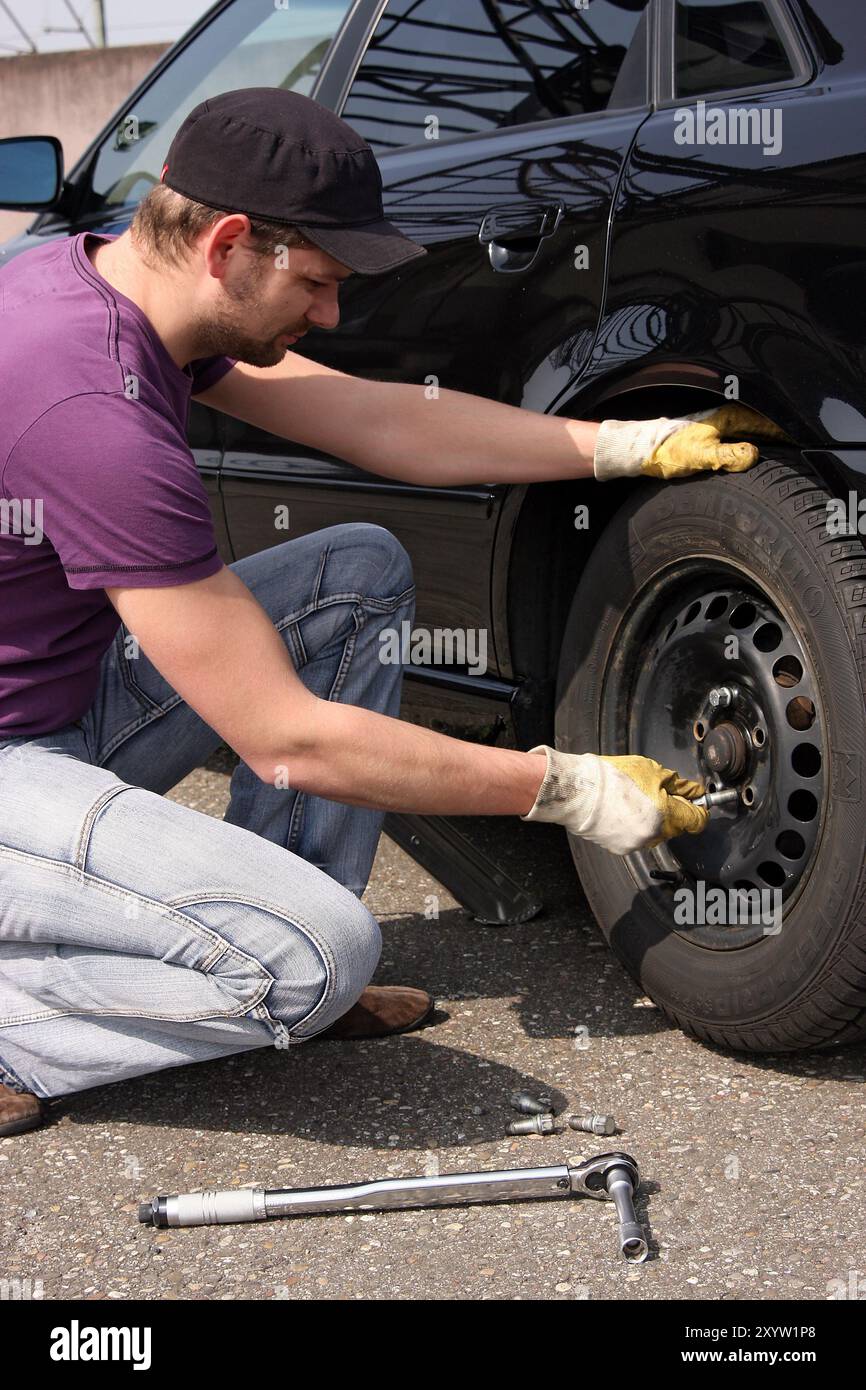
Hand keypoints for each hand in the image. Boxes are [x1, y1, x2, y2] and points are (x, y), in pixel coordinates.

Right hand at [520, 746, 708, 855]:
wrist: (577, 791)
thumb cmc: (611, 777)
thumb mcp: (651, 771)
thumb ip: (678, 784)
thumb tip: (694, 791)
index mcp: (665, 815)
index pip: (696, 820)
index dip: (699, 808)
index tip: (696, 802)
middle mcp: (653, 834)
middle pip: (676, 826)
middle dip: (672, 811)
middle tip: (656, 792)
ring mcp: (636, 844)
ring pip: (656, 833)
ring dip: (653, 819)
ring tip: (634, 800)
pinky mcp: (621, 849)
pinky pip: (638, 838)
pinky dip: (635, 827)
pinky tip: (623, 811)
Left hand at [593, 404, 789, 480]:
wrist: (643, 450)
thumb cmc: (668, 451)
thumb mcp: (701, 456)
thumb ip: (728, 456)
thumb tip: (755, 454)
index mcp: (727, 417)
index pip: (765, 423)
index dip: (784, 432)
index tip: (802, 440)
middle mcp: (725, 417)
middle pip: (761, 423)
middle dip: (779, 431)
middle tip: (799, 443)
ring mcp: (718, 424)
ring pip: (751, 428)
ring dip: (767, 434)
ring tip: (783, 446)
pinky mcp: (711, 434)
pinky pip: (741, 435)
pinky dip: (753, 440)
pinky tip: (754, 450)